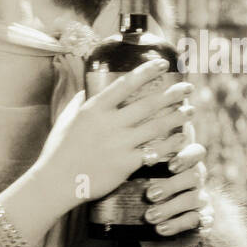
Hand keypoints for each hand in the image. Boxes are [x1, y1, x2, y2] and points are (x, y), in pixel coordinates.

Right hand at [35, 58, 193, 213]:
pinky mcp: (125, 164)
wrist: (56, 181)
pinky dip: (171, 144)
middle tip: (188, 88)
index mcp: (94, 109)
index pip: (125, 84)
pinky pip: (155, 151)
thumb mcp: (66, 119)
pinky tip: (182, 138)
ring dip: (177, 117)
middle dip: (173, 94)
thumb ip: (79, 102)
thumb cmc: (58, 150)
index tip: (163, 64)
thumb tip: (89, 88)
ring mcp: (118, 144)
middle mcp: (109, 124)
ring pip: (157, 127)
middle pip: (149, 104)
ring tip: (190, 111)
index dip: (147, 72)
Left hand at [141, 132, 213, 246]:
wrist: (154, 233)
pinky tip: (161, 229)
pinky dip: (176, 225)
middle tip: (150, 195)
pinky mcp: (203, 221)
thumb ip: (133, 169)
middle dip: (172, 184)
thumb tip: (112, 158)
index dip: (185, 156)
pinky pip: (195, 220)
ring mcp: (201, 200)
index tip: (169, 165)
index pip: (193, 152)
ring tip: (149, 217)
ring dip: (170, 207)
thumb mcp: (135, 184)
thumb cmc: (142, 199)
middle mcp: (196, 179)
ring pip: (194, 198)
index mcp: (183, 164)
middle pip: (195, 175)